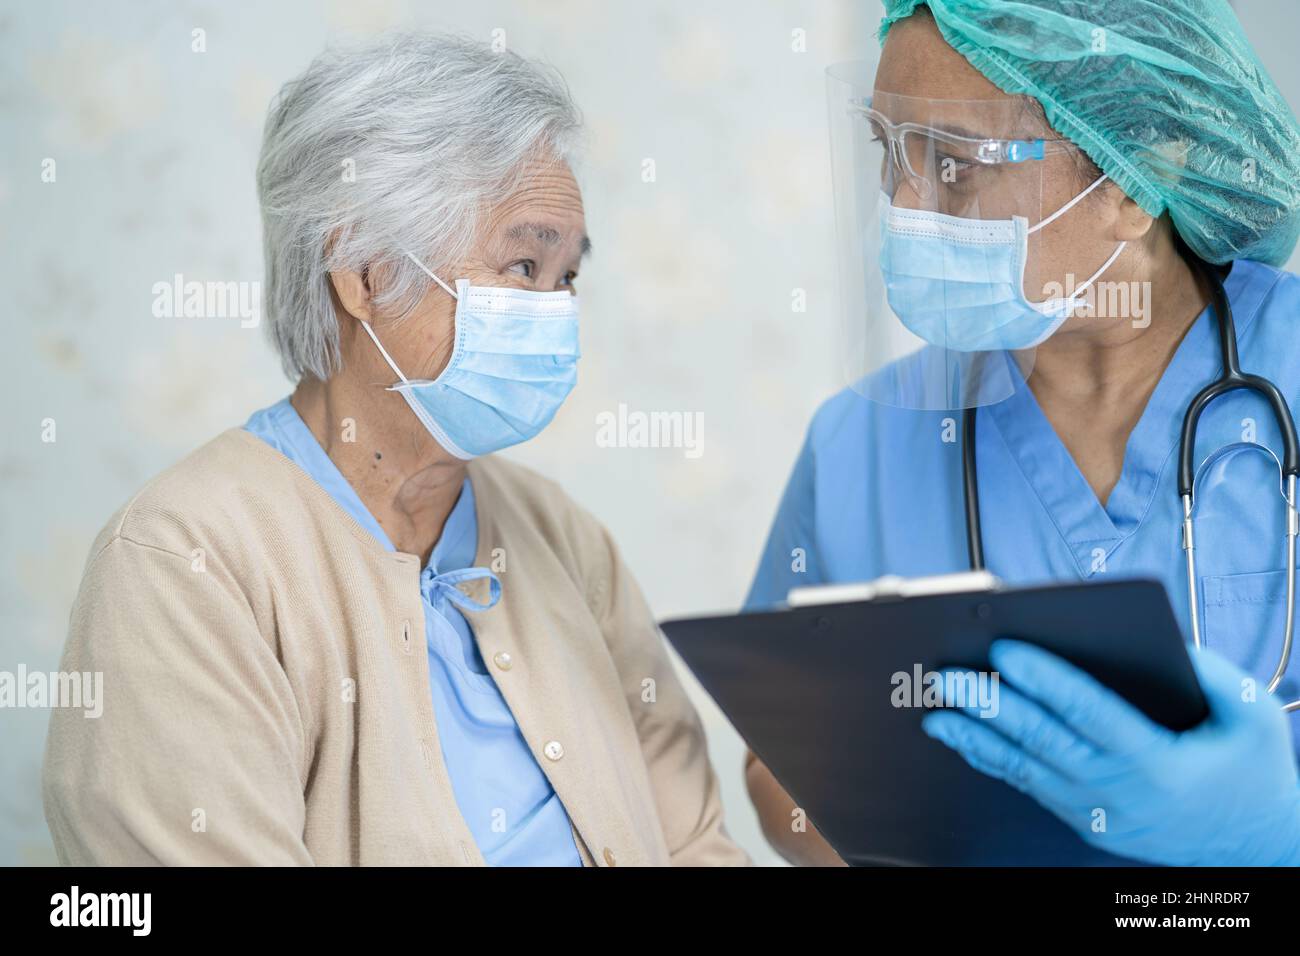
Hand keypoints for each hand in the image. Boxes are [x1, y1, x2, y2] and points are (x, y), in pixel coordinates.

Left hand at [921, 639, 1299, 865]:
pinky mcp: (1087, 823)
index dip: (1045, 680)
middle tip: (949, 677)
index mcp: (1156, 761)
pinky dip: (995, 763)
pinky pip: (1032, 788)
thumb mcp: (1251, 717)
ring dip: (977, 739)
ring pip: (1026, 770)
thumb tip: (1162, 639)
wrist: (1258, 849)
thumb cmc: (1252, 774)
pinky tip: (967, 741)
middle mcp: (1119, 791)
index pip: (1089, 712)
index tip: (1006, 650)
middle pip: (1042, 741)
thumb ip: (1211, 673)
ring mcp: (1098, 812)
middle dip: (990, 706)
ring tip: (938, 713)